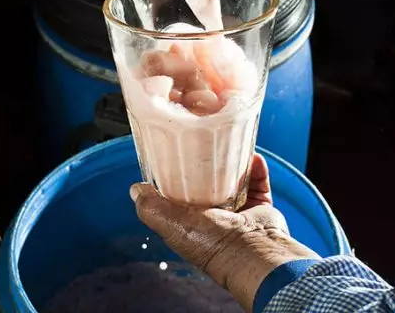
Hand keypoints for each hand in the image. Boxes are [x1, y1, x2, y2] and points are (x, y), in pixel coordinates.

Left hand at [130, 154, 318, 311]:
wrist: (254, 251)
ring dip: (234, 163)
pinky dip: (256, 169)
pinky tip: (253, 157)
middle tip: (206, 144)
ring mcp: (239, 213)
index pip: (181, 196)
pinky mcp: (259, 207)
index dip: (178, 176)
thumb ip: (151, 208)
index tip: (176, 154)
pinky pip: (258, 182)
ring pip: (234, 180)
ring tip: (231, 145)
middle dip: (207, 165)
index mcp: (192, 224)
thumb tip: (135, 189)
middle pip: (209, 184)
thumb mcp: (172, 224)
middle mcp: (215, 219)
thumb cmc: (213, 244)